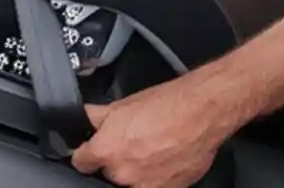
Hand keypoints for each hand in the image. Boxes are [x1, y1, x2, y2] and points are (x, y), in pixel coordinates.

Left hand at [70, 78, 237, 186]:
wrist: (203, 112)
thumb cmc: (166, 104)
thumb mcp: (123, 104)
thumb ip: (96, 117)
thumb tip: (81, 118)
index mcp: (106, 151)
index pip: (81, 161)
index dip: (87, 152)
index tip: (94, 148)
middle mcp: (123, 174)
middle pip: (107, 173)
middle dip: (115, 160)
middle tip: (132, 143)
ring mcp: (146, 186)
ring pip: (130, 182)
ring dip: (135, 170)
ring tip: (151, 150)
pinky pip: (153, 186)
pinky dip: (156, 177)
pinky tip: (165, 158)